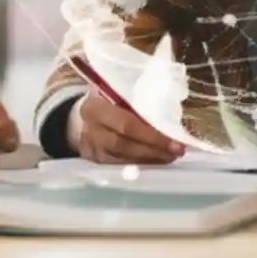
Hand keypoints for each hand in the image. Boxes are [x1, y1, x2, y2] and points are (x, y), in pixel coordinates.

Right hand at [68, 93, 184, 163]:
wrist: (78, 119)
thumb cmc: (105, 100)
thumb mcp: (114, 92)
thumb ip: (135, 98)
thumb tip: (170, 107)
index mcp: (95, 107)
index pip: (125, 123)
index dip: (151, 134)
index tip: (175, 138)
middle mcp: (91, 129)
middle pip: (124, 144)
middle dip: (154, 149)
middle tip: (178, 151)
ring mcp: (91, 148)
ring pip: (122, 158)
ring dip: (150, 159)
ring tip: (171, 156)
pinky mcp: (95, 161)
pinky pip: (119, 166)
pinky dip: (140, 165)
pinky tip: (157, 161)